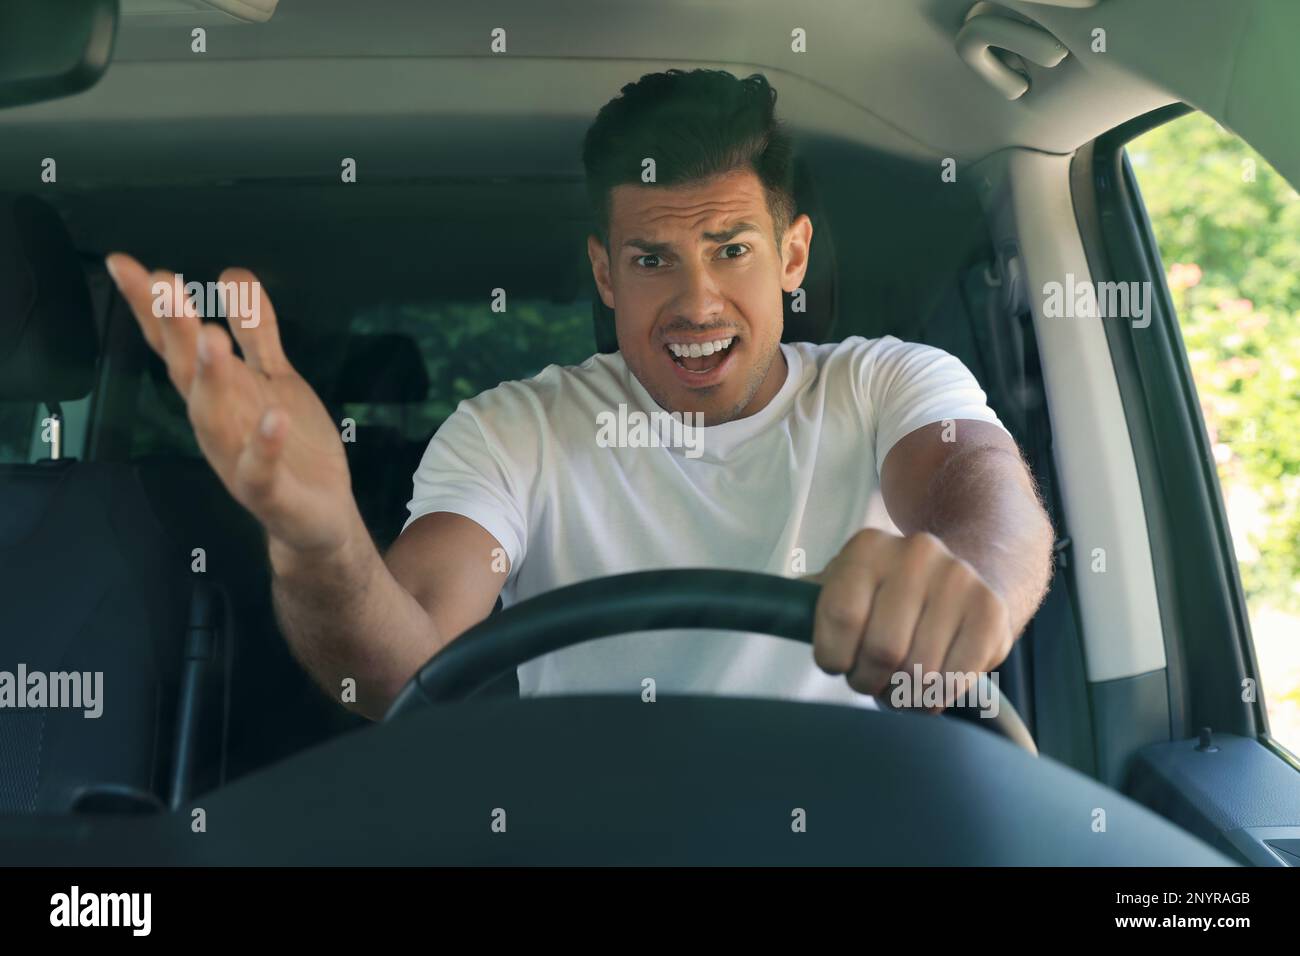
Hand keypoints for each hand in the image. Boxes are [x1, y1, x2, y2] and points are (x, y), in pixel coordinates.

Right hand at [107, 254, 358, 557]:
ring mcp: (238, 459)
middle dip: (173, 330)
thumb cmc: (290, 448)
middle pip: (185, 374)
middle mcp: (217, 423)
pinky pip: (261, 470)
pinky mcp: (270, 492)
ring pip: (213, 418)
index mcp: (216, 394)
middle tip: (163, 285)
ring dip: (210, 379)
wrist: (318, 521)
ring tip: (211, 337)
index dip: (151, 307)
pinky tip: (273, 415)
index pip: (175, 346)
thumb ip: (257, 330)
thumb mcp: (275, 378)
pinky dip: (264, 445)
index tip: (127, 265)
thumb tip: (233, 275)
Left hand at [807, 528, 1013, 711]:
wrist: (967, 571)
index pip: (840, 615)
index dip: (833, 656)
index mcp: (868, 548)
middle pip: (882, 649)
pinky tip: (930, 685)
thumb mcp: (843, 585)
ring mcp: (958, 580)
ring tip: (899, 684)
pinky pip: (955, 680)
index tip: (838, 663)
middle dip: (869, 680)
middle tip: (871, 681)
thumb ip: (805, 600)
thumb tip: (767, 607)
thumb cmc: (888, 594)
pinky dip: (936, 697)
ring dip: (902, 695)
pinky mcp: (991, 612)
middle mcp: (916, 553)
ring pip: (920, 672)